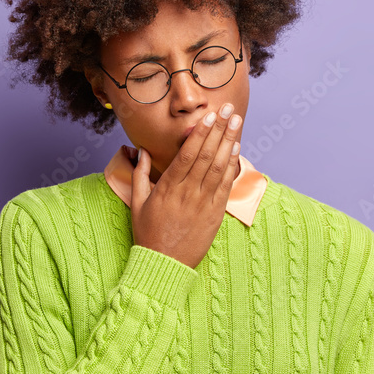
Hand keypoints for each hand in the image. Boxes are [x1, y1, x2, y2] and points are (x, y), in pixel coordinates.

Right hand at [130, 104, 242, 268]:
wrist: (164, 264)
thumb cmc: (148, 234)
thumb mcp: (137, 203)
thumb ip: (140, 175)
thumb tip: (141, 151)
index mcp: (167, 188)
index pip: (187, 154)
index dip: (200, 133)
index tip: (208, 115)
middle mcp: (187, 193)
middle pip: (206, 155)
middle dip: (218, 129)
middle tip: (228, 109)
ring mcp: (203, 203)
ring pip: (218, 167)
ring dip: (229, 142)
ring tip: (236, 121)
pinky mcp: (215, 214)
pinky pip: (225, 185)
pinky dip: (232, 166)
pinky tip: (237, 149)